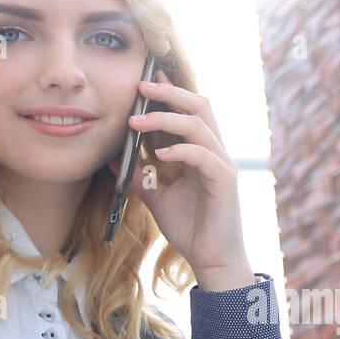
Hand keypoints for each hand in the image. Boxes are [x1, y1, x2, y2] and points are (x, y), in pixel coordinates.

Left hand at [107, 69, 248, 279]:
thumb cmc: (190, 228)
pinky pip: (203, 155)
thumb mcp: (156, 198)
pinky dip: (180, 149)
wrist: (211, 259)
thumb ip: (139, 178)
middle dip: (169, 92)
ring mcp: (222, 164)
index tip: (145, 79)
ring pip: (199, 125)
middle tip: (140, 85)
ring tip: (136, 121)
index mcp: (202, 152)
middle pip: (199, 105)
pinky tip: (158, 154)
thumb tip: (114, 160)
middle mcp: (215, 152)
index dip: (170, 91)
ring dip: (165, 119)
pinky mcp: (224, 181)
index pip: (189, 110)